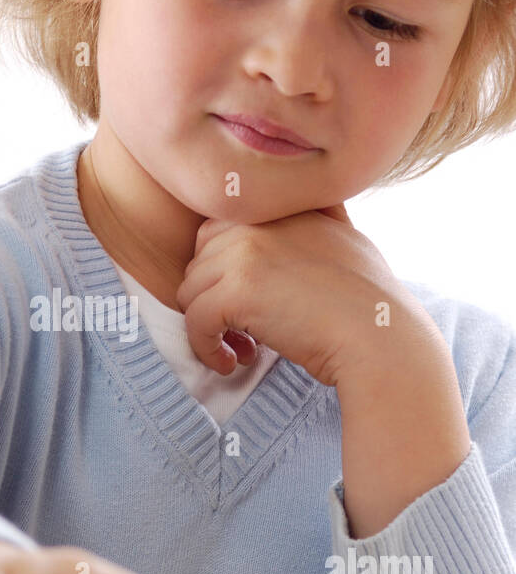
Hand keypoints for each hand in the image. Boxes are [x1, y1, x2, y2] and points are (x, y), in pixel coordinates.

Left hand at [175, 203, 416, 388]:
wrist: (382, 339)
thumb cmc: (370, 305)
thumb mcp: (348, 240)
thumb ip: (321, 220)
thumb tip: (316, 211)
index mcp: (282, 210)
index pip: (220, 231)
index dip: (224, 271)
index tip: (248, 303)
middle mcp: (260, 223)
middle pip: (200, 260)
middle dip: (213, 297)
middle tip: (241, 331)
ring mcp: (246, 254)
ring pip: (191, 291)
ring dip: (208, 325)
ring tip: (241, 349)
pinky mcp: (238, 291)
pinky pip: (194, 320)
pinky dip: (204, 347)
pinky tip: (231, 363)